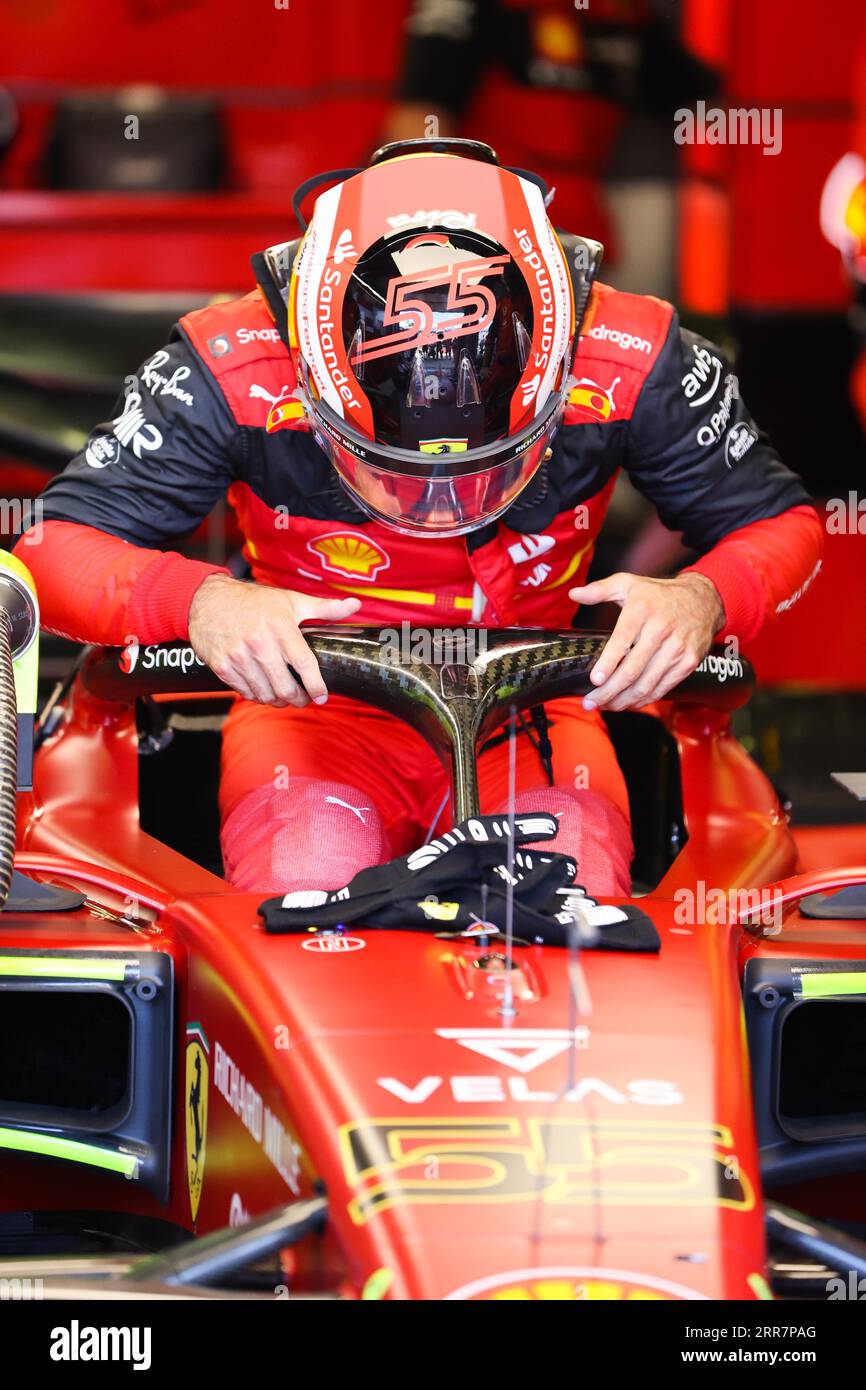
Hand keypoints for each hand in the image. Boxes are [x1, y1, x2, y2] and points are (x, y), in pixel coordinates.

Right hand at [188, 574, 360, 706]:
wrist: (207, 601)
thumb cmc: (254, 601)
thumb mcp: (291, 601)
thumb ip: (325, 608)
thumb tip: (355, 605)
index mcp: (280, 627)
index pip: (303, 663)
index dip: (316, 685)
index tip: (322, 696)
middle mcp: (258, 644)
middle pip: (285, 687)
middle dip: (299, 699)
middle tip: (304, 698)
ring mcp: (238, 657)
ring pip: (266, 694)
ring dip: (279, 701)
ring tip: (286, 697)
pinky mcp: (222, 667)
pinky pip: (246, 693)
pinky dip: (258, 696)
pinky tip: (265, 691)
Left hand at [568, 571, 724, 711]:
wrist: (704, 601)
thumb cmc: (659, 594)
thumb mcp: (629, 583)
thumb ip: (599, 590)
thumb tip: (574, 594)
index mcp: (642, 611)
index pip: (622, 641)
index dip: (608, 664)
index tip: (594, 680)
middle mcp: (661, 631)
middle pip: (632, 670)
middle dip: (608, 691)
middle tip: (589, 702)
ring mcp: (677, 650)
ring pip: (646, 684)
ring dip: (623, 701)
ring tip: (605, 706)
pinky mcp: (687, 663)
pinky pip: (662, 688)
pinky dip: (643, 700)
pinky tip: (628, 703)